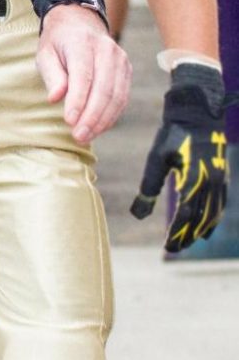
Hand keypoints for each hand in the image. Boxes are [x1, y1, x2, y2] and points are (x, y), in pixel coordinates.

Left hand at [36, 4, 130, 142]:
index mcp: (82, 42)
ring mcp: (120, 59)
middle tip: (79, 136)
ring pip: (116, 96)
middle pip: (103, 89)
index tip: (69, 121)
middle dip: (91, 116)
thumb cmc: (58, 42)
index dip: (78, 100)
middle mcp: (106, 49)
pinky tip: (98, 127)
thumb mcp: (45, 53)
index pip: (83, 75)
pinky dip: (111, 115)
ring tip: (86, 136)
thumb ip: (51, 75)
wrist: (79, 22)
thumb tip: (55, 98)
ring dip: (102, 120)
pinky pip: (122, 97)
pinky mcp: (126, 70)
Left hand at [131, 63, 230, 251]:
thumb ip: (149, 188)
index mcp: (194, 180)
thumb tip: (137, 216)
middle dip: (188, 236)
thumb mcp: (156, 159)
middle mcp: (211, 183)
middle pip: (201, 219)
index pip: (186, 216)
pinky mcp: (222, 174)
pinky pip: (221, 203)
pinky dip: (214, 218)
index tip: (167, 246)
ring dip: (201, 230)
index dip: (178, 233)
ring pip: (214, 214)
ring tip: (188, 241)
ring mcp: (220, 179)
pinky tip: (206, 227)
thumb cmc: (173, 133)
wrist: (198, 111)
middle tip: (174, 248)